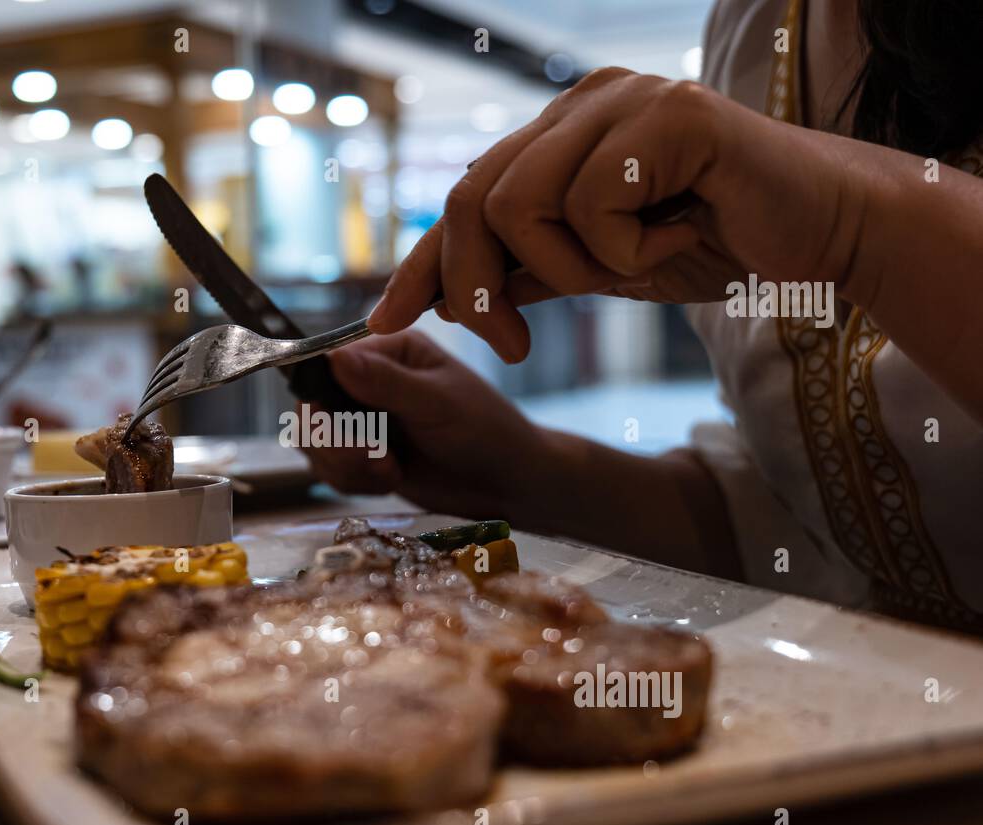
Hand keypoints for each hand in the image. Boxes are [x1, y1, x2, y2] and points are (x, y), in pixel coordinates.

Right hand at [299, 331, 545, 519]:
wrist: (506, 483)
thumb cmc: (485, 431)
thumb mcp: (437, 403)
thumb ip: (386, 382)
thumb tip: (334, 357)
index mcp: (389, 350)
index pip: (327, 364)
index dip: (322, 399)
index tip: (345, 430)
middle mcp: (368, 378)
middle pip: (312, 407)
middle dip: (337, 444)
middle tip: (378, 461)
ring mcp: (363, 418)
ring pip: (316, 444)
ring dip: (347, 467)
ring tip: (391, 473)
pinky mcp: (362, 455)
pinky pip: (329, 469)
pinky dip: (353, 482)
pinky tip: (390, 481)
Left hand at [368, 68, 861, 360]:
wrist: (819, 234)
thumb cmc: (714, 243)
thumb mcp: (603, 270)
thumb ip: (533, 273)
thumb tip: (452, 298)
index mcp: (561, 135)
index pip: (466, 197)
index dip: (421, 262)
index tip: (386, 321)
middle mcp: (581, 105)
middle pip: (471, 196)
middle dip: (477, 285)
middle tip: (510, 343)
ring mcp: (621, 100)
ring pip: (521, 203)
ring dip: (569, 267)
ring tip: (632, 267)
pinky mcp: (668, 112)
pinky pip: (594, 202)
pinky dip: (628, 249)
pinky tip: (679, 234)